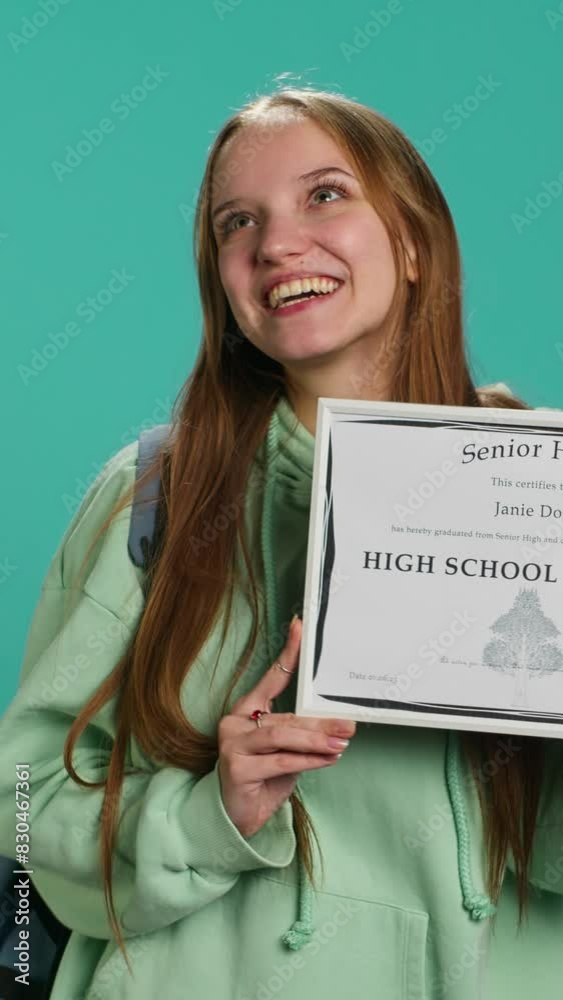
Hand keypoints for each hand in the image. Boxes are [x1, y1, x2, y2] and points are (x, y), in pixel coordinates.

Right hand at [218, 617, 355, 837]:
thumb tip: (339, 724)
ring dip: (316, 740)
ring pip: (282, 736)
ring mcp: (232, 744)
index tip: (300, 628)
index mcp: (246, 710)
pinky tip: (327, 760)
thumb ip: (301, 734)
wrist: (235, 817)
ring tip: (341, 743)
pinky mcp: (236, 768)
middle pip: (285, 715)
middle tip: (348, 723)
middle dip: (320, 720)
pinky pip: (280, 761)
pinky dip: (308, 761)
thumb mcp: (285, 751)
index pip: (270, 677)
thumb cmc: (263, 778)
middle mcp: (235, 722)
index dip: (287, 653)